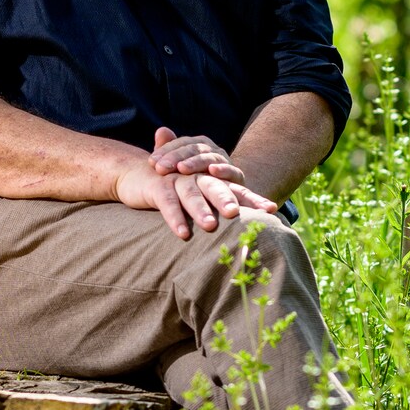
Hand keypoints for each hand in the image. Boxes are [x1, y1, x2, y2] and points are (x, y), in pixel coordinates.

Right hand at [116, 161, 277, 239]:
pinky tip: (182, 233)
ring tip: (210, 226)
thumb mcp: (198, 200)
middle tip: (237, 214)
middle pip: (216, 188)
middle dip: (227, 200)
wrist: (137, 176)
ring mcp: (177, 180)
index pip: (236, 189)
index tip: (272, 209)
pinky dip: (174, 217)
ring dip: (201, 210)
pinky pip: (167, 202)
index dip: (253, 199)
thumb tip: (245, 232)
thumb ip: (219, 210)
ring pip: (191, 194)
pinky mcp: (158, 186)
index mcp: (211, 181)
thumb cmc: (176, 193)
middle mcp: (198, 178)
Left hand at [149, 126, 246, 182]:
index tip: (151, 163)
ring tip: (181, 168)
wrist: (219, 199)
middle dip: (176, 157)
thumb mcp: (177, 168)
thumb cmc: (192, 183)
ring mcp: (225, 162)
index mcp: (198, 145)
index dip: (166, 151)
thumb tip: (160, 130)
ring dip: (195, 162)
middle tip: (160, 169)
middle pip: (193, 149)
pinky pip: (232, 170)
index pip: (180, 143)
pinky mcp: (237, 176)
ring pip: (210, 158)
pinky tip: (212, 171)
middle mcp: (212, 150)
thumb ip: (168, 150)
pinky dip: (223, 169)